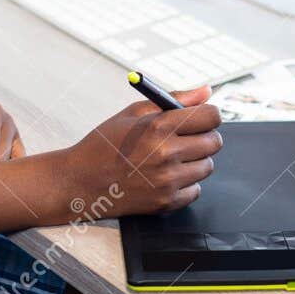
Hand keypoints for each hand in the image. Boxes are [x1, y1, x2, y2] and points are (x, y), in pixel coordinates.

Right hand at [59, 85, 222, 215]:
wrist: (80, 182)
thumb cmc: (105, 144)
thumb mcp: (134, 113)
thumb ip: (175, 99)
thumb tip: (207, 91)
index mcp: (158, 127)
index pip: (210, 116)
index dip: (209, 115)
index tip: (202, 117)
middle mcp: (166, 154)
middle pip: (214, 142)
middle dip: (205, 136)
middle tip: (187, 137)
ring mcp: (167, 181)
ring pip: (207, 166)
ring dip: (196, 160)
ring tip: (171, 157)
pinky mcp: (166, 202)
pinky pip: (196, 190)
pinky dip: (186, 183)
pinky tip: (166, 176)